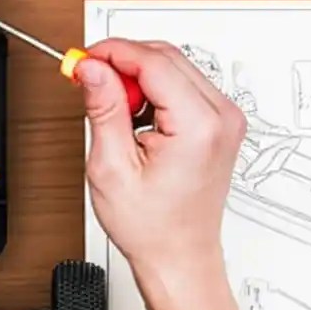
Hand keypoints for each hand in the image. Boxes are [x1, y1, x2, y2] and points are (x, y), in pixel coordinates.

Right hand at [77, 39, 245, 307]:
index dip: (112, 52)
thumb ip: (103, 108)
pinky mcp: (220, 123)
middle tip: (89, 80)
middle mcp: (222, 117)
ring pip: (174, 67)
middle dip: (122, 62)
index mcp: (199, 127)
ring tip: (115, 113)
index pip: (153, 61)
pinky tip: (136, 118)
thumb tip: (93, 69)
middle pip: (166, 57)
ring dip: (138, 77)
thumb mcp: (112, 166)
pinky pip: (184, 85)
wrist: (178, 257)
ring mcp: (226, 119)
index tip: (84, 59)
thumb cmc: (152, 227)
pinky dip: (154, 91)